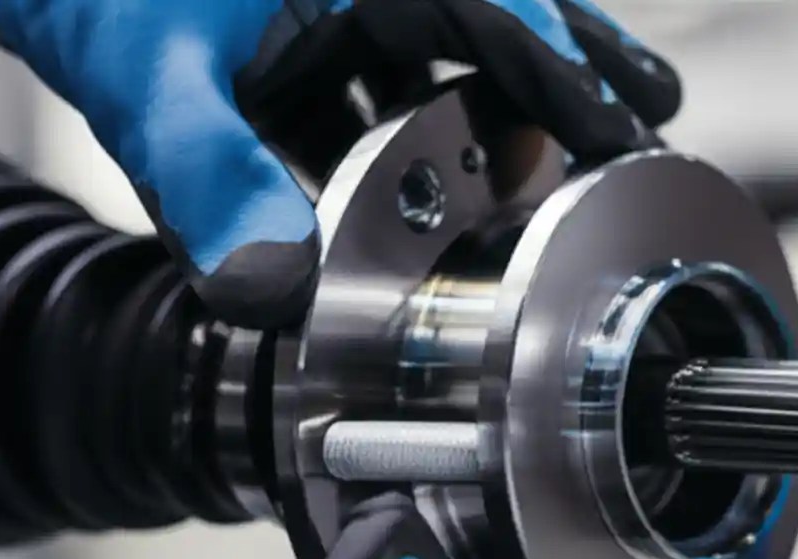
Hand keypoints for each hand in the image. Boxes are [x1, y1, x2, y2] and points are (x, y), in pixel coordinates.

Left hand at [0, 0, 679, 327]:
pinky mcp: (297, 32)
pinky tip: (431, 170)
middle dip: (568, 67)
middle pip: (496, 17)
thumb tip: (280, 291)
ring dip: (499, 100)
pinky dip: (415, 123)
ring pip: (444, 48)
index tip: (631, 123)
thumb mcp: (151, 85)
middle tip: (646, 111)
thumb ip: (215, 183)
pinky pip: (380, 77)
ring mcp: (328, 3)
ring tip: (572, 141)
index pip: (497, 12)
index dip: (572, 72)